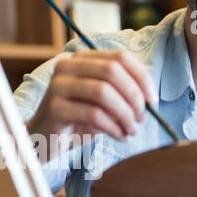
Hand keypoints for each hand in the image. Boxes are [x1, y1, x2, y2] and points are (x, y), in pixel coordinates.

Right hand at [26, 50, 156, 159]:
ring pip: (103, 92)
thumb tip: (149, 98)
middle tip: (142, 117)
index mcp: (82, 59)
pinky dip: (112, 127)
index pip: (120, 57)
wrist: (44, 139)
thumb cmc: (77, 120)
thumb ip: (121, 93)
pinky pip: (92, 114)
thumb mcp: (102, 103)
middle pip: (112, 71)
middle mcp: (67, 66)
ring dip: (124, 113)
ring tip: (131, 130)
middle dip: (133, 95)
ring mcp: (58, 85)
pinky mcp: (55, 108)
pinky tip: (119, 136)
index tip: (152, 100)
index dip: (141, 77)